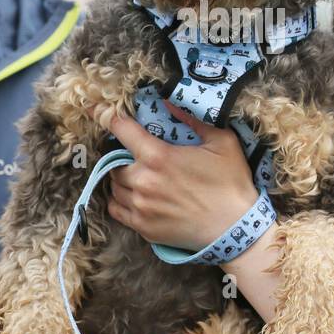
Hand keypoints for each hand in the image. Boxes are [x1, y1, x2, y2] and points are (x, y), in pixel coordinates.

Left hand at [94, 99, 260, 253]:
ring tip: (139, 175)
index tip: (97, 109)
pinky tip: (133, 195)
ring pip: (113, 185)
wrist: (237, 228)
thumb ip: (193, 121)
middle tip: (137, 154)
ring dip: (121, 177)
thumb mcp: (222, 142)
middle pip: (113, 161)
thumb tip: (170, 104)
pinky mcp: (143, 227)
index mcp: (159, 156)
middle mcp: (143, 181)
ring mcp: (140, 206)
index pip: (121, 129)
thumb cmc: (231, 183)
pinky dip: (119, 199)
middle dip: (122, 155)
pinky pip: (116, 209)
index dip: (107, 116)